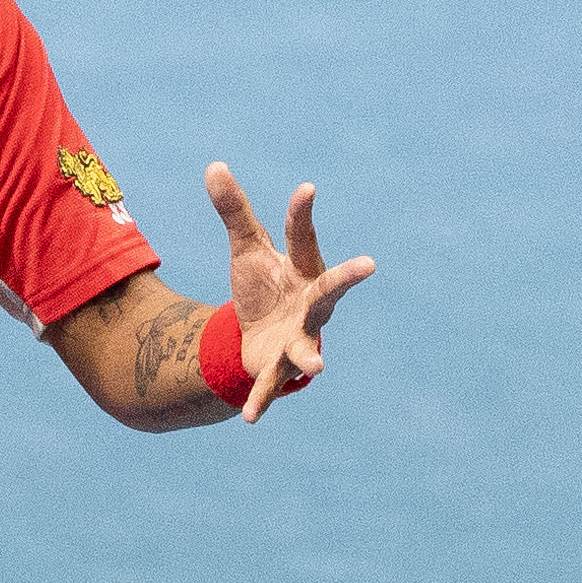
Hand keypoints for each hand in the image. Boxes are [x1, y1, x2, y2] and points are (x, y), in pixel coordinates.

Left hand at [209, 163, 375, 421]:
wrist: (260, 336)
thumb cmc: (265, 286)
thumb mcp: (246, 248)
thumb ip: (233, 211)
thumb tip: (212, 165)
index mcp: (303, 269)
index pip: (303, 237)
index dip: (301, 214)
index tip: (306, 188)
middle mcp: (309, 304)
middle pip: (329, 289)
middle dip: (346, 277)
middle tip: (369, 264)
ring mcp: (297, 336)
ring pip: (307, 345)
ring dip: (311, 356)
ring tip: (318, 366)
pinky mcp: (277, 367)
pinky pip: (270, 385)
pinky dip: (261, 401)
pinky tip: (250, 417)